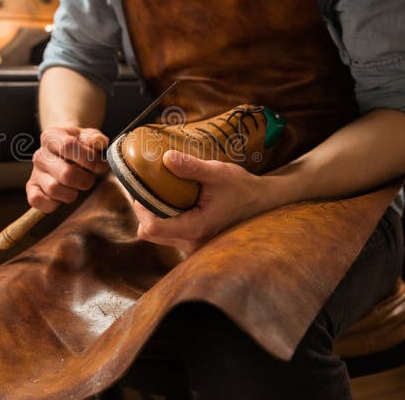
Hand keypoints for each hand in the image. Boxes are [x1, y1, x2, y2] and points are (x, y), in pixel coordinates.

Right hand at [26, 127, 108, 212]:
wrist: (65, 153)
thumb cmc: (80, 146)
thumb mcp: (90, 137)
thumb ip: (96, 138)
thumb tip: (99, 141)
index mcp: (52, 137)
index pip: (69, 146)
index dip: (89, 159)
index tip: (99, 166)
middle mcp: (40, 155)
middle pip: (66, 173)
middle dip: (85, 180)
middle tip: (89, 178)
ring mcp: (35, 173)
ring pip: (54, 189)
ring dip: (73, 193)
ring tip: (77, 186)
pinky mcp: (31, 189)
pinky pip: (37, 201)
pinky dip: (53, 203)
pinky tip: (64, 195)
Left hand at [133, 150, 272, 252]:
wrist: (262, 202)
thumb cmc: (241, 188)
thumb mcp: (217, 173)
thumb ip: (191, 167)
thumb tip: (165, 158)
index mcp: (195, 229)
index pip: (152, 228)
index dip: (142, 208)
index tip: (145, 190)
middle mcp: (192, 243)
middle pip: (150, 234)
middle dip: (145, 211)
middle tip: (151, 189)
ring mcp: (193, 246)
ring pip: (158, 236)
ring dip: (155, 215)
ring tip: (164, 193)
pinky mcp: (194, 243)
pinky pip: (169, 235)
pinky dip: (166, 219)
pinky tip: (175, 201)